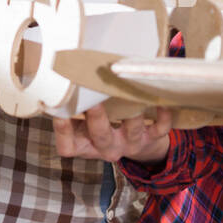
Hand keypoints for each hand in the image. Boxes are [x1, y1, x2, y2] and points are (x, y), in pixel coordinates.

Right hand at [51, 105, 173, 163]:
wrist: (135, 140)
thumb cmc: (103, 123)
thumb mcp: (84, 122)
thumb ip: (74, 107)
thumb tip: (60, 75)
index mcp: (85, 145)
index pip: (68, 146)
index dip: (63, 131)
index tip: (59, 112)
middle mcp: (107, 147)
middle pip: (100, 137)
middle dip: (97, 119)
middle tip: (93, 101)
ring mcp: (130, 144)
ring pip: (131, 132)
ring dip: (131, 114)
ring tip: (129, 94)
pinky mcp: (151, 138)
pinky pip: (159, 130)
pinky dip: (162, 117)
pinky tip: (161, 103)